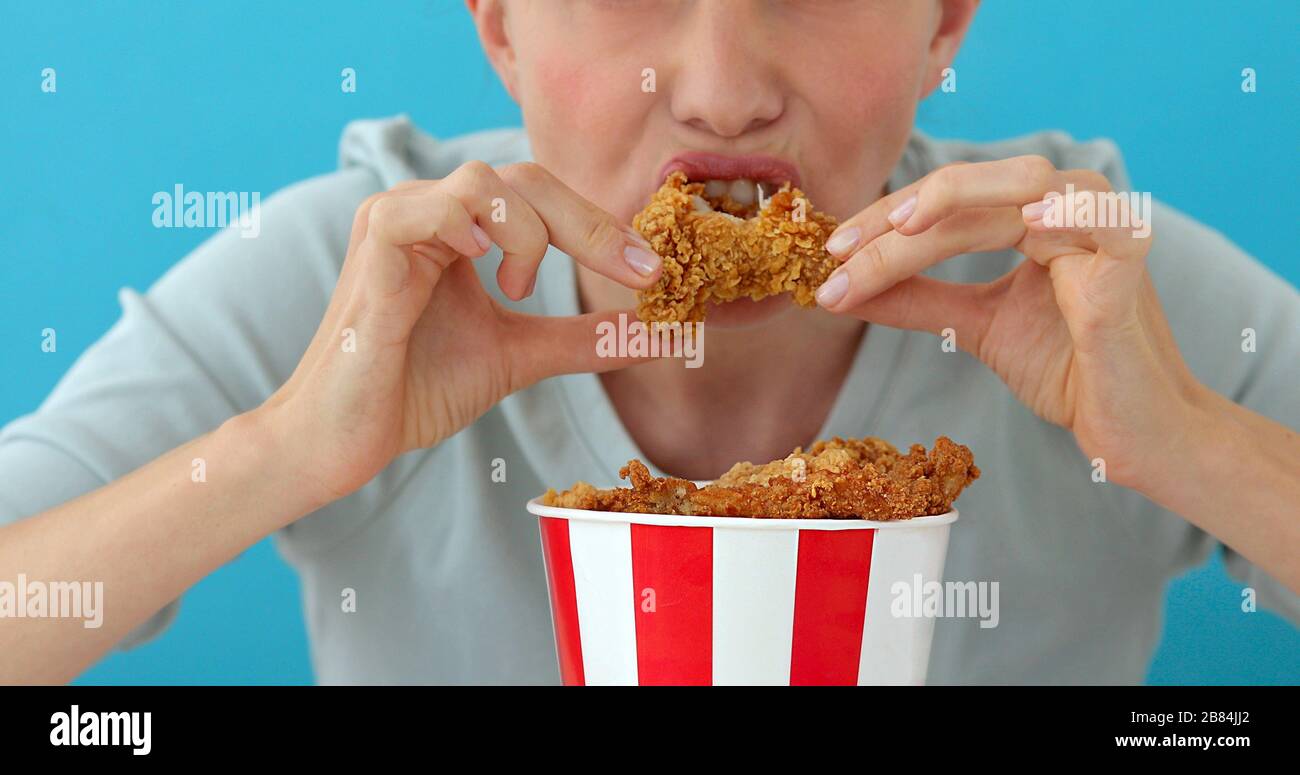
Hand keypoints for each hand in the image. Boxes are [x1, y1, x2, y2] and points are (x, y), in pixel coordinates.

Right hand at [259, 161, 661, 501]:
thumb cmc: (417, 389)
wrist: (346, 439)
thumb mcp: (519, 355)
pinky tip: (485, 271)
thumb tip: (660, 336)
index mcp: (461, 228)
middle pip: (524, 178)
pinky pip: (421, 209)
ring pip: (481, 181)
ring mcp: (394, 223)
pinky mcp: (370, 251)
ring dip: (527, 234)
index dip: (601, 226)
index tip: (654, 271)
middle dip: (590, 223)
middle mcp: (427, 210)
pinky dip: (464, 229)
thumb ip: (583, 339)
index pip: (542, 198)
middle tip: (635, 270)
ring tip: (520, 291)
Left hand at [816, 156, 1202, 486]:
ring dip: (953, 210)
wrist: (1130, 428)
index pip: (950, 200)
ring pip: (1022, 194)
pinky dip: (1072, 216)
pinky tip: (1030, 222)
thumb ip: (917, 300)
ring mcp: (1103, 232)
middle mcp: (1069, 207)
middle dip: (899, 220)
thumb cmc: (1066, 368)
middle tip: (840, 253)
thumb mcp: (975, 326)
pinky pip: (1107, 226)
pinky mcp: (1131, 269)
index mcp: (1035, 214)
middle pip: (974, 191)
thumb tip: (840, 288)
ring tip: (900, 230)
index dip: (886, 221)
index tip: (831, 253)